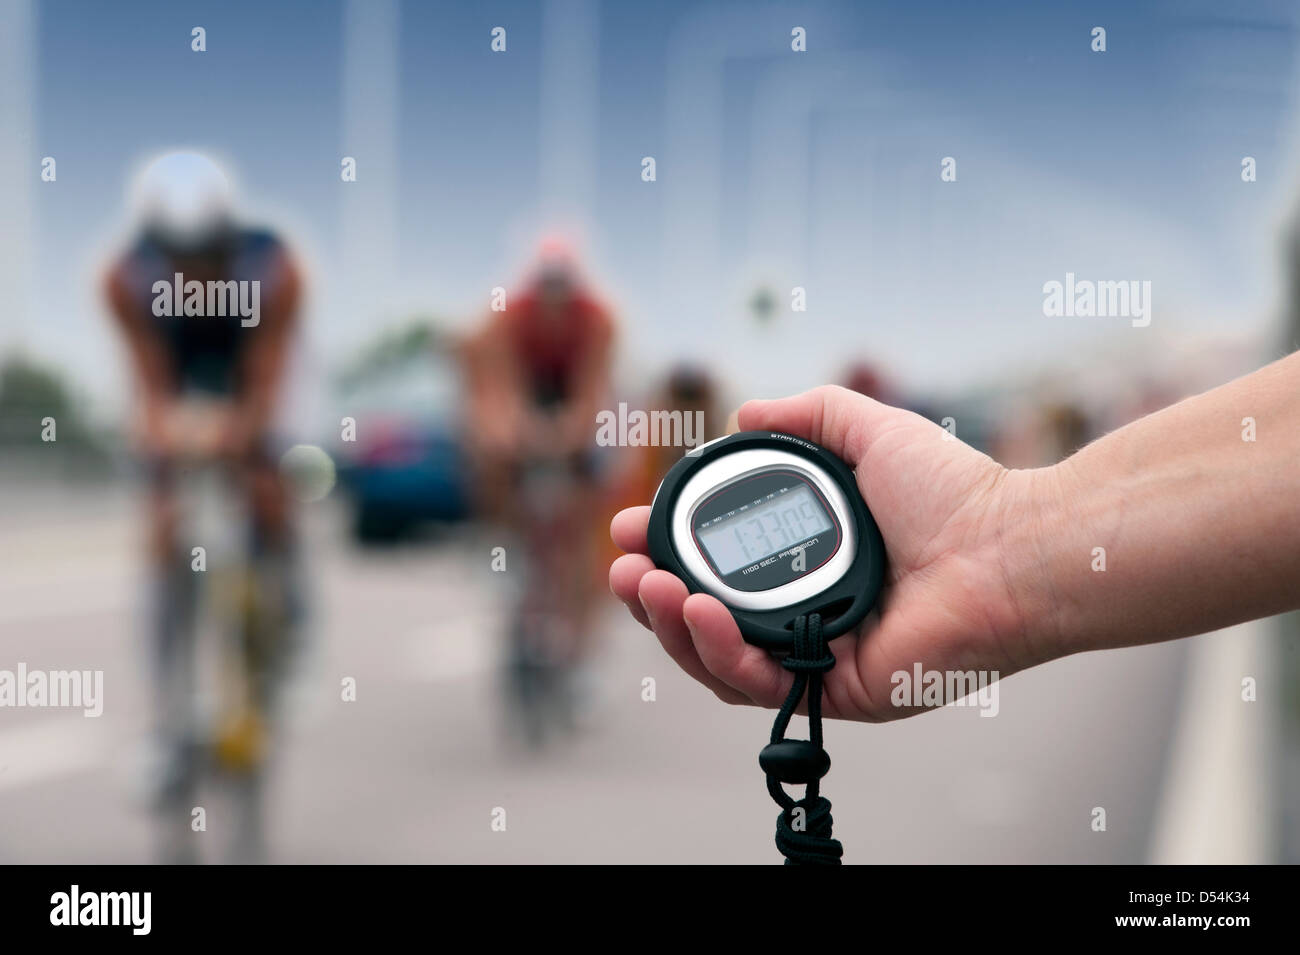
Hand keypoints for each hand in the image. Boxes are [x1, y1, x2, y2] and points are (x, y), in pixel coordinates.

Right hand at [609, 385, 1052, 720]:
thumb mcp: (866, 431)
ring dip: (671, 629)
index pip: (717, 568)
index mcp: (807, 562)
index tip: (630, 525)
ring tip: (646, 589)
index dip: (667, 553)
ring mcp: (821, 658)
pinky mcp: (840, 692)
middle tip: (623, 570)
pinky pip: (764, 686)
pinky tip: (699, 612)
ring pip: (719, 662)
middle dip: (651, 601)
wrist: (1010, 546)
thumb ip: (806, 416)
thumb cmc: (954, 491)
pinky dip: (722, 653)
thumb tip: (742, 413)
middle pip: (705, 623)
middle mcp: (808, 614)